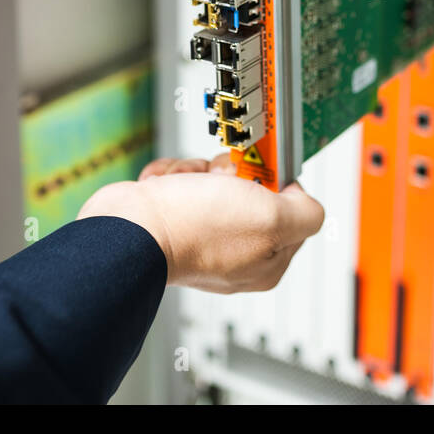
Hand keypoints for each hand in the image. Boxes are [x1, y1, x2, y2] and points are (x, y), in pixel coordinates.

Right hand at [78, 153, 324, 292]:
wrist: (128, 230)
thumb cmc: (193, 227)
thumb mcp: (272, 217)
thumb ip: (305, 211)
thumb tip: (303, 198)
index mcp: (267, 261)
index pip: (293, 211)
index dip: (279, 187)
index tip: (262, 176)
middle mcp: (236, 251)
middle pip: (254, 190)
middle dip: (234, 175)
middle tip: (221, 182)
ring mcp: (202, 234)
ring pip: (217, 179)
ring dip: (199, 172)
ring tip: (186, 187)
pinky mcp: (174, 218)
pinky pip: (186, 180)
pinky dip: (174, 176)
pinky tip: (166, 188)